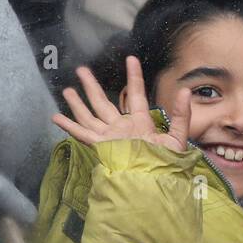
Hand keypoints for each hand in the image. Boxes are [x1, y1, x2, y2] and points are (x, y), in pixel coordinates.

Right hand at [52, 55, 191, 153]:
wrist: (154, 183)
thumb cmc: (167, 164)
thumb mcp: (177, 137)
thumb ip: (180, 114)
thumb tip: (185, 90)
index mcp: (140, 122)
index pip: (135, 94)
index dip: (134, 76)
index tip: (131, 59)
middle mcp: (121, 127)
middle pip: (103, 102)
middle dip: (92, 86)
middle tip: (81, 70)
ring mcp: (109, 137)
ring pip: (89, 115)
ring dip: (78, 103)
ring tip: (67, 89)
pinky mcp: (100, 147)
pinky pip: (82, 134)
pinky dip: (69, 126)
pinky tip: (56, 117)